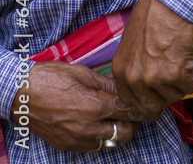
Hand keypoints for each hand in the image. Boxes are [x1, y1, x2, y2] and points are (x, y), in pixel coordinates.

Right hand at [11, 61, 138, 151]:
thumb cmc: (51, 78)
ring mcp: (77, 139)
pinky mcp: (67, 145)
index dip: (139, 106)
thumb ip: (106, 85)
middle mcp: (88, 127)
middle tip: (131, 110)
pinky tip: (96, 123)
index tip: (144, 101)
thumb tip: (124, 90)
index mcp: (94, 106)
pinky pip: (92, 146)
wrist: (21, 95)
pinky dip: (99, 136)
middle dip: (132, 122)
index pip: (129, 112)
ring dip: (115, 130)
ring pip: (110, 142)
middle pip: (125, 133)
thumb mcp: (82, 74)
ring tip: (113, 116)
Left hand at [112, 0, 192, 120]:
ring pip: (174, 97)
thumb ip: (135, 67)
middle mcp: (135, 79)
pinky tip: (190, 60)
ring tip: (181, 61)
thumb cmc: (152, 15)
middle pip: (153, 105)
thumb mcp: (131, 44)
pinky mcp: (176, 74)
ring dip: (181, 83)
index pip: (131, 103)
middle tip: (173, 83)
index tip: (156, 97)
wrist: (169, 1)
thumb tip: (147, 84)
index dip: (146, 101)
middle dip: (165, 96)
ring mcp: (155, 78)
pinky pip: (190, 87)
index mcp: (122, 72)